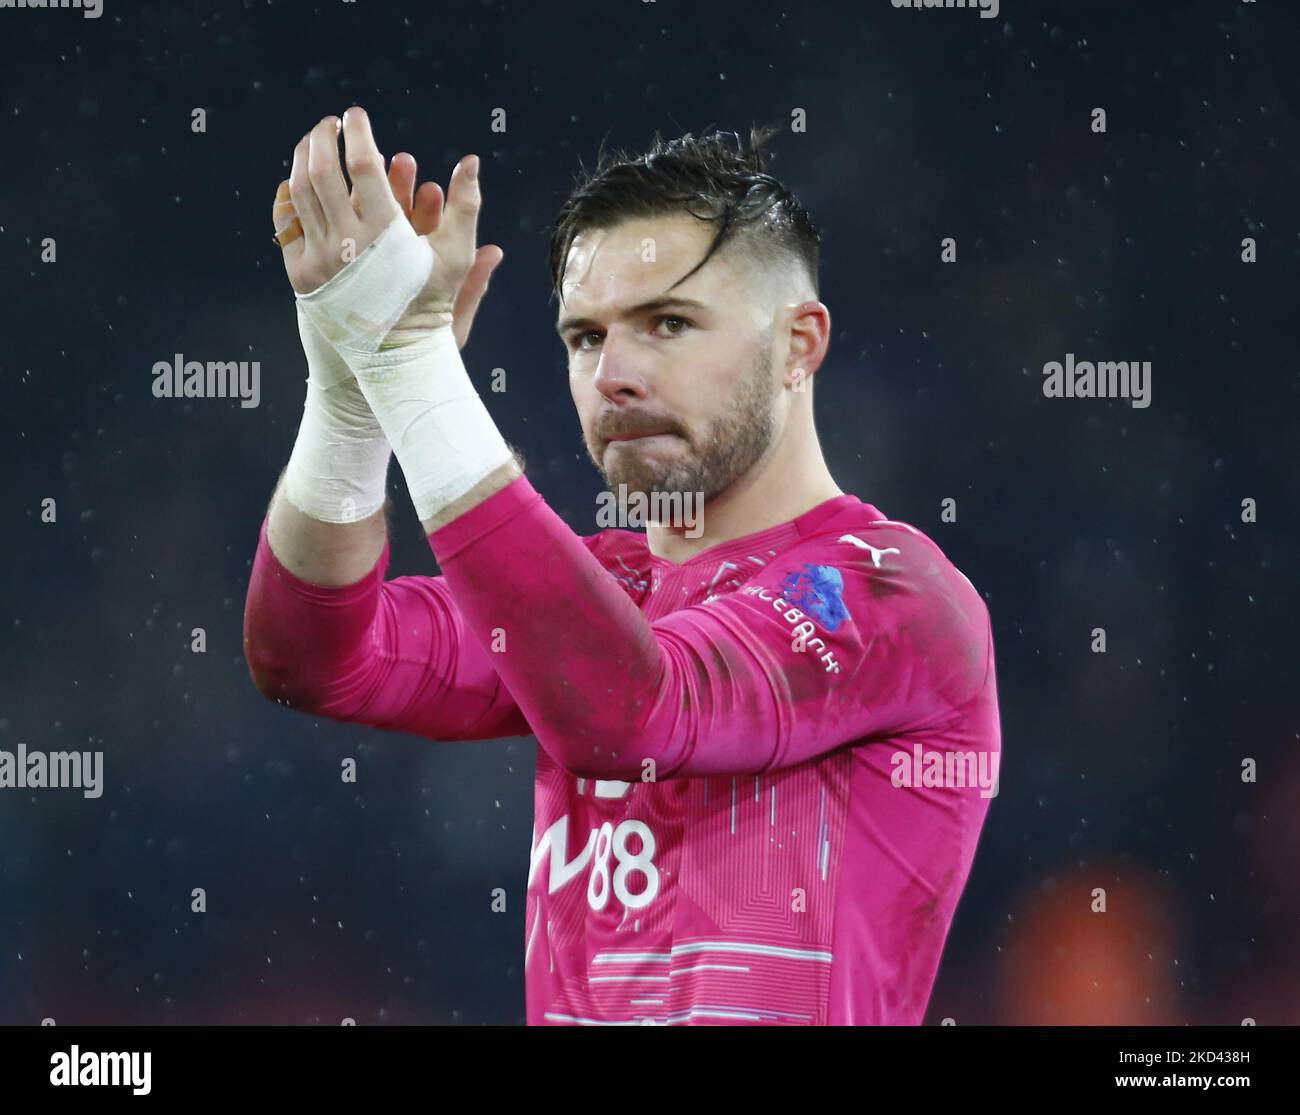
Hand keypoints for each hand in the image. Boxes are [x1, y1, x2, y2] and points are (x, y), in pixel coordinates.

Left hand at [272, 107, 500, 347]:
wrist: (396, 354)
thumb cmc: (431, 302)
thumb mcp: (454, 256)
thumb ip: (465, 206)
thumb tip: (471, 161)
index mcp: (386, 235)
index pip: (365, 165)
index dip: (360, 133)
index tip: (358, 115)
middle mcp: (348, 244)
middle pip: (324, 170)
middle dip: (325, 137)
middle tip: (332, 122)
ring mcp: (320, 259)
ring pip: (300, 192)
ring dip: (304, 159)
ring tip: (314, 143)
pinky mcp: (302, 273)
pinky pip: (288, 222)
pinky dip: (291, 194)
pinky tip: (299, 179)